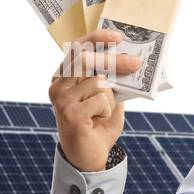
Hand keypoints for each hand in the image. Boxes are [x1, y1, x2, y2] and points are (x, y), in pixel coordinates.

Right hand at [47, 28, 138, 171]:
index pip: (76, 49)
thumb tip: (129, 60)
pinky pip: (101, 100)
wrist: (90, 158)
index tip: (117, 36)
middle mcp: (58, 86)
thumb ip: (110, 80)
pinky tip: (97, 121)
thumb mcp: (107, 98)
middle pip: (86, 59)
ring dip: (110, 98)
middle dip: (113, 60)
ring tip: (102, 113)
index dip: (96, 38)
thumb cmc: (98, 126)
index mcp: (63, 78)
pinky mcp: (70, 114)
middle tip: (136, 63)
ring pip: (98, 82)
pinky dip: (108, 110)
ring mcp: (61, 100)